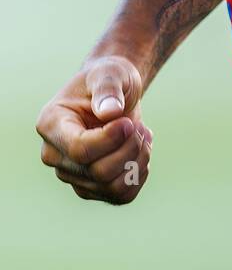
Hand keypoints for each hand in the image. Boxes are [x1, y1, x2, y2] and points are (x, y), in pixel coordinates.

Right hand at [36, 55, 151, 204]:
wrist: (115, 95)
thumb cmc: (109, 79)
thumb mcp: (110, 72)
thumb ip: (108, 88)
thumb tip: (110, 112)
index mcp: (51, 124)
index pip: (79, 149)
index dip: (110, 140)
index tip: (127, 121)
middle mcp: (54, 155)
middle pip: (98, 172)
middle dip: (129, 147)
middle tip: (137, 125)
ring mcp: (71, 175)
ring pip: (111, 187)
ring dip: (138, 160)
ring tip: (143, 135)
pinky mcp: (90, 188)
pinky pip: (120, 196)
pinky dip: (138, 174)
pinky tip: (141, 151)